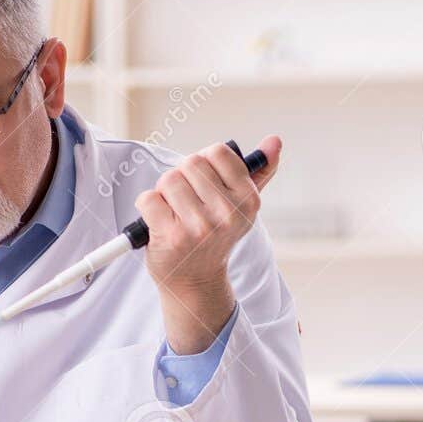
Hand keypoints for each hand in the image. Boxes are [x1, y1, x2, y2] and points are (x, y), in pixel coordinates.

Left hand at [136, 137, 280, 354]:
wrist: (195, 281)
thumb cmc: (216, 237)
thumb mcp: (242, 206)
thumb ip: (258, 172)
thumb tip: (274, 140)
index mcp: (248, 200)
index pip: (217, 152)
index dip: (204, 164)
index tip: (205, 185)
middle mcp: (227, 213)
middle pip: (189, 164)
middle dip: (183, 179)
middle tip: (188, 203)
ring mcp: (200, 226)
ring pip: (168, 180)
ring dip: (164, 194)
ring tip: (175, 214)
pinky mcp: (172, 236)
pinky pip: (149, 199)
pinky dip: (148, 207)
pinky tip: (161, 222)